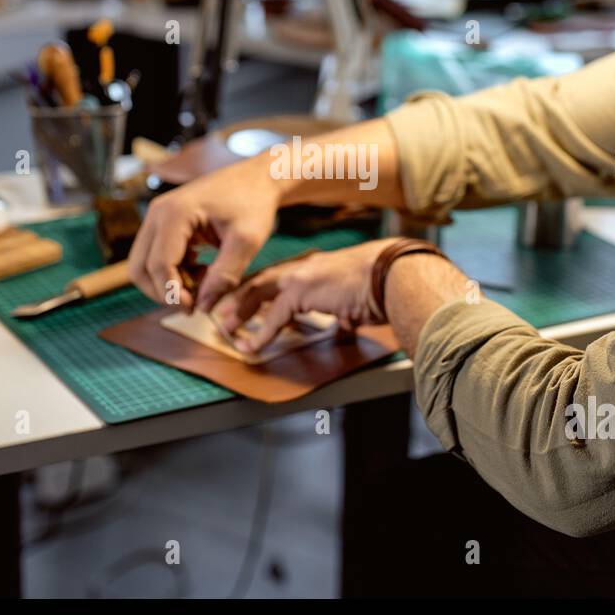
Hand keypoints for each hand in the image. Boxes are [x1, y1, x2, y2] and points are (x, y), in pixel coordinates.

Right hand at [128, 160, 281, 310]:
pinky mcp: (163, 223)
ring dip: (168, 283)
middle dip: (163, 292)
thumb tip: (202, 307)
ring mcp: (157, 217)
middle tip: (194, 304)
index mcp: (175, 213)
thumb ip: (225, 276)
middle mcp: (158, 213)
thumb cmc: (254, 203)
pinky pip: (155, 257)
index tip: (195, 309)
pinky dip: (173, 272)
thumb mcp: (247, 242)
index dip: (173, 293)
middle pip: (140, 268)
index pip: (159, 264)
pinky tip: (202, 271)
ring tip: (204, 282)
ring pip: (144, 265)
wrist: (257, 178)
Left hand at [211, 239, 401, 351]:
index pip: (278, 277)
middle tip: (222, 314)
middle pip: (260, 280)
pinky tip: (252, 347)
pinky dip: (261, 334)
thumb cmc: (382, 286)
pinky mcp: (301, 290)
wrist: (393, 275)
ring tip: (225, 328)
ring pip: (258, 292)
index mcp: (315, 267)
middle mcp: (304, 266)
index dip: (259, 292)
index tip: (246, 305)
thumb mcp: (355, 300)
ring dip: (239, 311)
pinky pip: (273, 316)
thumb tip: (344, 325)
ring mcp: (301, 276)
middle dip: (239, 298)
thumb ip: (343, 312)